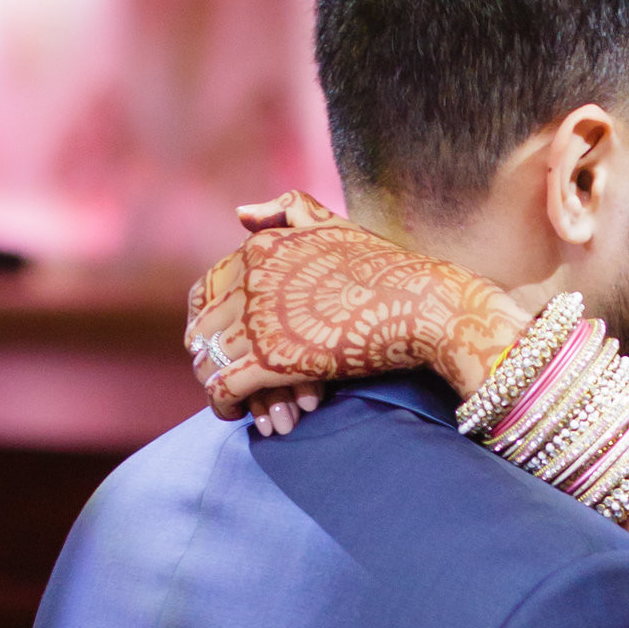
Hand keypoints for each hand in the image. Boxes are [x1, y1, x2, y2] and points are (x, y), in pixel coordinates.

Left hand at [185, 200, 527, 426]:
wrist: (425, 306)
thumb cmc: (390, 269)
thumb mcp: (333, 224)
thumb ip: (285, 211)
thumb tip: (238, 215)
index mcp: (259, 249)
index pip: (204, 290)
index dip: (208, 322)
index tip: (222, 342)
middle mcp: (251, 280)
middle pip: (203, 328)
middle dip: (212, 357)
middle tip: (229, 377)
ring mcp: (260, 320)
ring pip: (209, 360)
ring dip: (219, 385)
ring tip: (237, 400)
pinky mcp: (274, 360)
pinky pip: (224, 387)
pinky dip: (224, 405)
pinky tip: (236, 416)